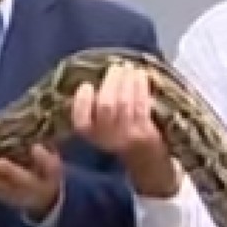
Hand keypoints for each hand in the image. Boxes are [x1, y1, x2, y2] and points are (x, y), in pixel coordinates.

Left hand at [0, 145, 62, 219]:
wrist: (44, 195)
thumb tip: (32, 119)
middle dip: (11, 171)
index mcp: (50, 173)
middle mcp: (35, 186)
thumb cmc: (44, 165)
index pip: (51, 166)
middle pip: (24, 180)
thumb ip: (44, 141)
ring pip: (4, 189)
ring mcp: (18, 194)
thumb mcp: (50, 154)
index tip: (35, 147)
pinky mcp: (3, 198)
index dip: (43, 158)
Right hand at [71, 62, 176, 195]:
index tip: (86, 86)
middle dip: (111, 83)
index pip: (81, 121)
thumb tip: (94, 78)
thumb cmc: (117, 135)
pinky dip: (140, 88)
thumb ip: (92, 109)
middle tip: (115, 68)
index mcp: (90, 135)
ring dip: (127, 82)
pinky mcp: (145, 130)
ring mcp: (127, 134)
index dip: (82, 102)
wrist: (144, 158)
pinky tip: (140, 75)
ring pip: (125, 103)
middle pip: (106, 106)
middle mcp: (107, 136)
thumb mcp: (98, 128)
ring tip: (127, 68)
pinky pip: (141, 106)